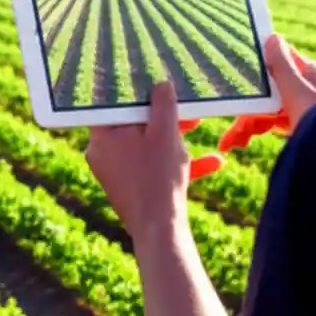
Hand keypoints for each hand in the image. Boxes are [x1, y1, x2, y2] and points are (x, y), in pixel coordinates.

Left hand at [85, 81, 223, 237]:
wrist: (159, 231)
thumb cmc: (158, 178)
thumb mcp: (165, 133)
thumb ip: (163, 104)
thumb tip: (160, 84)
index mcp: (102, 135)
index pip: (113, 103)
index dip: (135, 91)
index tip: (152, 83)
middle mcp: (102, 152)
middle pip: (132, 124)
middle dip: (162, 117)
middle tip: (184, 109)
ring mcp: (114, 172)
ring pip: (145, 146)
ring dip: (173, 139)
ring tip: (198, 128)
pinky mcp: (129, 188)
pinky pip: (151, 168)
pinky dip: (175, 163)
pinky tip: (213, 162)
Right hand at [218, 33, 315, 151]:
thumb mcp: (296, 89)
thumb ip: (281, 64)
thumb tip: (272, 37)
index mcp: (312, 75)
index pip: (281, 61)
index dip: (258, 66)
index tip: (236, 73)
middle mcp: (310, 91)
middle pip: (269, 92)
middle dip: (246, 109)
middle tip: (228, 128)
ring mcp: (306, 111)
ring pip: (269, 111)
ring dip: (247, 125)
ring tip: (230, 143)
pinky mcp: (304, 129)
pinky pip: (275, 125)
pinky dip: (259, 131)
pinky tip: (243, 142)